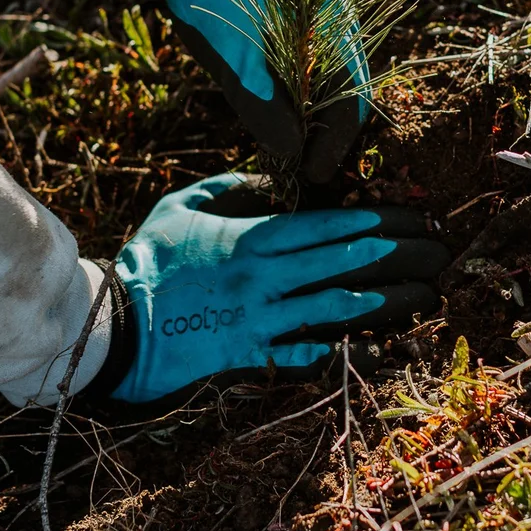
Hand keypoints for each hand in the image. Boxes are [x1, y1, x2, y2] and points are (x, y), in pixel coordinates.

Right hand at [103, 173, 445, 404]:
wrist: (116, 322)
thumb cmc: (146, 261)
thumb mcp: (177, 208)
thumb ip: (219, 188)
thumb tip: (255, 175)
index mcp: (246, 240)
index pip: (311, 226)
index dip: (352, 222)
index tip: (383, 219)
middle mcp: (261, 278)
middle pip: (329, 263)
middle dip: (374, 255)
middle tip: (414, 249)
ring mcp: (258, 318)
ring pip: (325, 308)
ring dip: (367, 302)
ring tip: (399, 297)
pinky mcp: (248, 353)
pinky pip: (300, 354)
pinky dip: (332, 353)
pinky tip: (364, 350)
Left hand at [138, 0, 370, 181]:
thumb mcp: (233, 53)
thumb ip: (261, 102)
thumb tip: (290, 152)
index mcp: (332, 21)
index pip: (351, 94)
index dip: (335, 141)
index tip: (315, 174)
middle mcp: (334, 28)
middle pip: (344, 97)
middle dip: (326, 138)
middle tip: (302, 173)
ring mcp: (316, 34)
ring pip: (325, 94)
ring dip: (310, 128)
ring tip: (290, 159)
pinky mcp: (295, 42)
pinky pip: (305, 85)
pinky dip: (295, 112)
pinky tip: (278, 131)